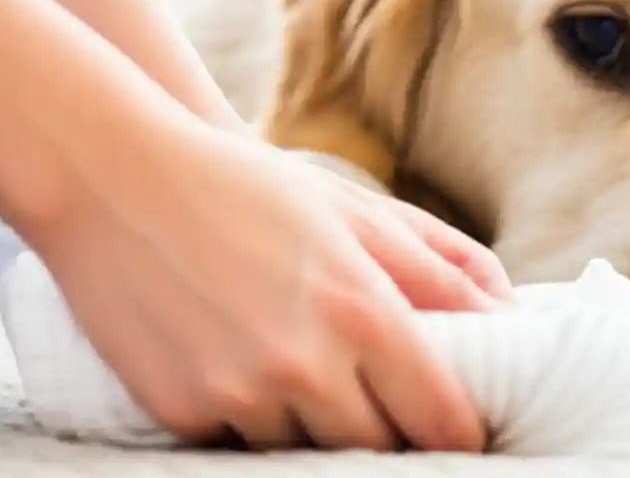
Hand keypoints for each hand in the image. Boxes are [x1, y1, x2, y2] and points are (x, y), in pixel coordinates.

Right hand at [27, 122, 508, 451]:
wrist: (117, 179)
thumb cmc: (255, 190)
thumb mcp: (361, 216)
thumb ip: (444, 274)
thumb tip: (512, 319)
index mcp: (363, 312)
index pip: (440, 419)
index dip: (460, 432)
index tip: (464, 427)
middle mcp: (304, 364)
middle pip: (380, 450)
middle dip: (394, 431)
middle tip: (390, 400)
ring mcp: (238, 396)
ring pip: (310, 456)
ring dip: (322, 427)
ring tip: (310, 370)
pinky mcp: (181, 412)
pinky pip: (243, 446)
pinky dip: (259, 421)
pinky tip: (248, 367)